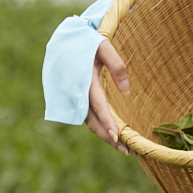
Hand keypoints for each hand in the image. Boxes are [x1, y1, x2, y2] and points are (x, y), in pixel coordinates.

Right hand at [85, 38, 131, 152]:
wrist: (64, 40)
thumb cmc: (86, 42)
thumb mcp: (103, 46)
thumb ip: (116, 65)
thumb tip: (126, 90)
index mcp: (84, 80)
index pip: (98, 106)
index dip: (108, 122)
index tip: (118, 137)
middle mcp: (77, 93)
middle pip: (93, 121)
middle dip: (109, 138)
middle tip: (128, 151)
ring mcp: (75, 98)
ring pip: (90, 122)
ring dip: (105, 136)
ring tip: (125, 149)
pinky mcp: (77, 100)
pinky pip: (88, 117)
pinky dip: (100, 128)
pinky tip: (112, 134)